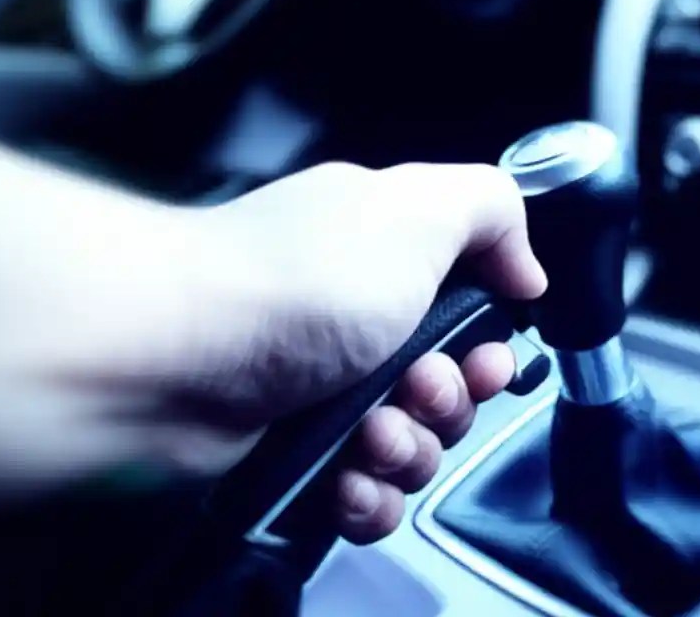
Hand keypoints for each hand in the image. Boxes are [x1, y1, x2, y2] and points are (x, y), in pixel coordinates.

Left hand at [173, 161, 546, 543]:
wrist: (173, 355)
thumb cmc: (287, 279)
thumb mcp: (419, 207)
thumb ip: (493, 209)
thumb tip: (526, 266)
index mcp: (387, 257)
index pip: (473, 311)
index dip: (492, 343)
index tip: (485, 356)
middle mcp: (356, 321)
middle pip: (450, 387)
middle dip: (451, 401)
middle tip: (417, 389)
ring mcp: (323, 389)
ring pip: (415, 446)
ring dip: (410, 450)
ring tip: (371, 432)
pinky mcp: (295, 452)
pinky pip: (366, 493)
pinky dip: (368, 493)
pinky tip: (348, 474)